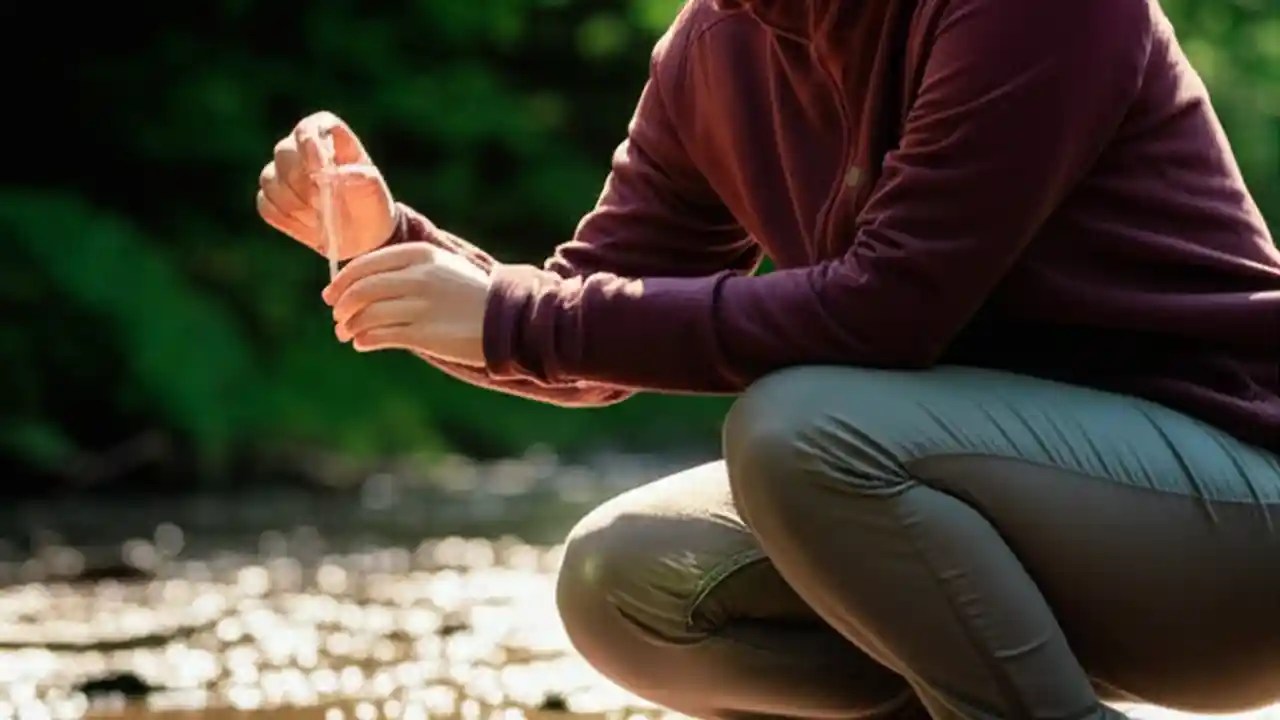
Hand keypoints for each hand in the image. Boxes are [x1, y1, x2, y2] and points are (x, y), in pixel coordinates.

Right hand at [257, 111, 395, 259]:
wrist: (362, 236)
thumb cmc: (370, 204)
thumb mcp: (374, 191)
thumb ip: (362, 178)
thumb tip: (342, 174)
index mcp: (328, 137)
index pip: (309, 127)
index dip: (308, 141)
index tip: (319, 165)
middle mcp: (300, 149)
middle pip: (283, 153)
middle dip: (302, 181)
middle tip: (324, 202)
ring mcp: (281, 174)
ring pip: (270, 180)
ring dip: (295, 203)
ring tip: (322, 216)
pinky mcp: (271, 199)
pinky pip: (266, 204)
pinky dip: (286, 218)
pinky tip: (309, 225)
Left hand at [323, 242, 491, 365]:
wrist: (508, 320)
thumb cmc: (471, 296)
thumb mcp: (442, 268)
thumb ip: (405, 270)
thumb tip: (361, 286)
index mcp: (420, 255)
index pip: (365, 264)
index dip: (342, 280)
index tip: (331, 294)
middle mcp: (418, 276)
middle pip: (362, 289)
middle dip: (342, 305)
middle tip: (338, 318)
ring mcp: (421, 305)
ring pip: (367, 314)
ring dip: (350, 326)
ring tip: (348, 334)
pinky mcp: (424, 333)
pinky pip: (380, 335)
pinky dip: (365, 340)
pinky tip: (363, 343)